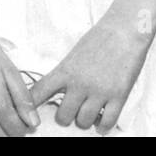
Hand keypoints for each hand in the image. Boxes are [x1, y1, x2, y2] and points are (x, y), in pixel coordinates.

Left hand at [30, 16, 150, 132]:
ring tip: (89, 112)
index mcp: (65, 71)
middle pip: (63, 117)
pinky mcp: (118, 96)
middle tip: (71, 110)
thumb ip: (66, 74)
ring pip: (84, 122)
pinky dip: (103, 126)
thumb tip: (58, 92)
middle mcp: (80, 84)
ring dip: (85, 120)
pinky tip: (102, 121)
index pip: (39, 93)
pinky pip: (107, 123)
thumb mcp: (74, 54)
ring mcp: (99, 92)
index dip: (31, 106)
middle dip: (66, 116)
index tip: (30, 114)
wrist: (125, 29)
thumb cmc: (100, 38)